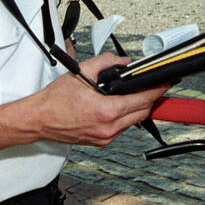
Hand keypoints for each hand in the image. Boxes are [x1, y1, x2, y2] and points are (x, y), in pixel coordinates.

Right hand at [28, 54, 167, 146]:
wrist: (39, 120)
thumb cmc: (55, 100)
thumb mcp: (81, 73)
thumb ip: (105, 63)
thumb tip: (122, 61)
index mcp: (107, 111)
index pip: (142, 100)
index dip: (157, 90)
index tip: (165, 84)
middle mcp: (109, 128)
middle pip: (142, 113)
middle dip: (149, 99)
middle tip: (152, 88)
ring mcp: (105, 137)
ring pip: (133, 122)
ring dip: (136, 109)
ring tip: (134, 96)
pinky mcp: (101, 142)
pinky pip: (121, 129)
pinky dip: (124, 118)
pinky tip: (117, 107)